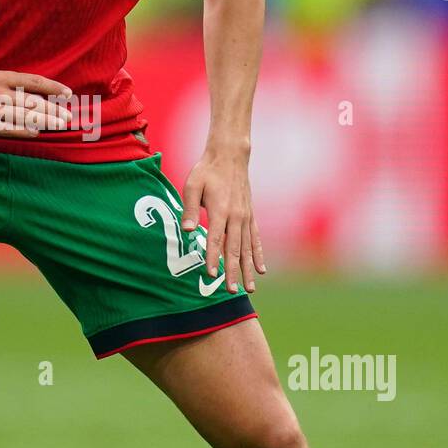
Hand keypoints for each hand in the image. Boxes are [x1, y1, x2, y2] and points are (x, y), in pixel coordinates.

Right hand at [0, 70, 72, 137]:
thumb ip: (17, 86)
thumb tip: (43, 99)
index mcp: (3, 78)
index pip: (33, 81)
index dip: (52, 87)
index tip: (68, 93)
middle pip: (31, 102)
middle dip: (52, 111)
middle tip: (68, 117)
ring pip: (23, 117)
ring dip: (43, 122)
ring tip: (58, 124)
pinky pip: (9, 129)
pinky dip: (24, 131)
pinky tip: (36, 132)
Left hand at [181, 144, 265, 293]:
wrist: (230, 156)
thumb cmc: (207, 171)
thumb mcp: (192, 185)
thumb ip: (189, 208)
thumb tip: (187, 230)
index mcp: (220, 209)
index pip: (216, 238)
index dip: (213, 257)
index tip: (211, 274)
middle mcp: (236, 216)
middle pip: (234, 249)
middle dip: (232, 271)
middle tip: (231, 291)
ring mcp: (246, 217)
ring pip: (247, 248)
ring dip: (247, 269)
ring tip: (249, 288)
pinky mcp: (250, 216)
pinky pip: (256, 239)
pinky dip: (258, 255)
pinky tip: (260, 270)